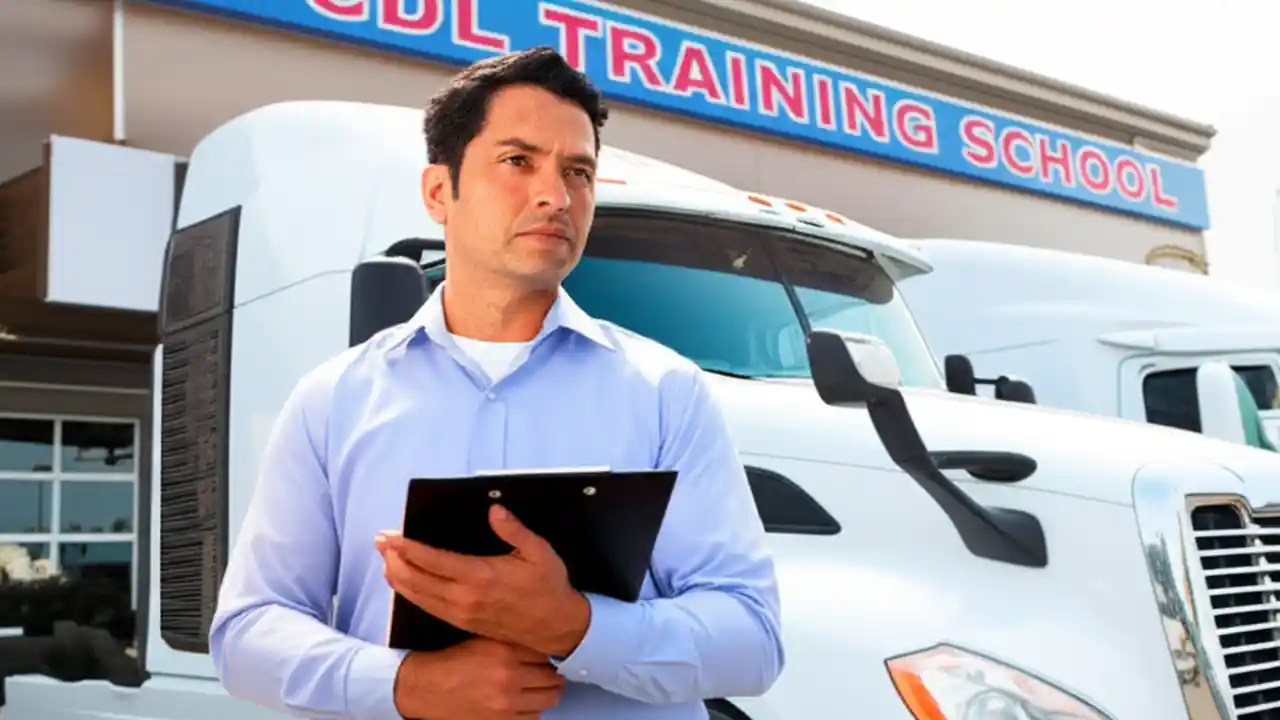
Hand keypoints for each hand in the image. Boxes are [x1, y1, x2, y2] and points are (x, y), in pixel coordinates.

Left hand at [376, 504, 590, 655]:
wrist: (556, 626)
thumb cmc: (548, 587)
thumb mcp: (539, 552)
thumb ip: (514, 530)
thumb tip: (494, 510)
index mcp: (480, 577)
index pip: (432, 560)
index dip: (406, 547)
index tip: (389, 536)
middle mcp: (464, 597)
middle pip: (416, 579)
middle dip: (393, 559)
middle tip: (381, 543)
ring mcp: (461, 613)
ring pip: (418, 596)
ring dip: (398, 577)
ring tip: (386, 560)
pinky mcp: (462, 622)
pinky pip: (428, 607)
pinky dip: (411, 593)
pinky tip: (406, 583)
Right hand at [393, 637, 566, 719]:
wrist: (427, 687)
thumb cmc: (455, 660)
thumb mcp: (484, 639)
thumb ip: (513, 640)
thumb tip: (544, 640)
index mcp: (505, 651)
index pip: (547, 652)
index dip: (549, 653)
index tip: (550, 655)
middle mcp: (510, 677)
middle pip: (553, 677)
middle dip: (553, 674)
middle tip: (548, 672)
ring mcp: (507, 703)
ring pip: (549, 699)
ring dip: (547, 693)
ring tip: (539, 688)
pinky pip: (534, 718)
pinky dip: (533, 710)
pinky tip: (524, 702)